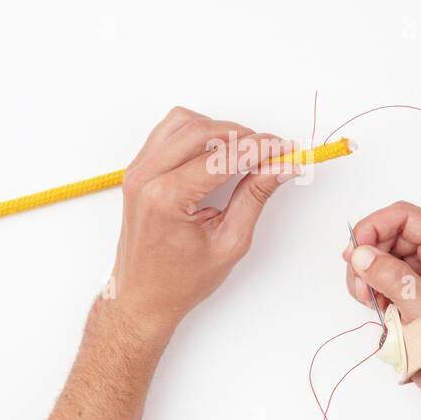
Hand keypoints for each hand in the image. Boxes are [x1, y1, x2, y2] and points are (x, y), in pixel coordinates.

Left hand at [109, 107, 297, 334]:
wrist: (142, 297)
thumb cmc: (180, 280)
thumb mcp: (229, 243)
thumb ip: (255, 197)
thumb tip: (281, 167)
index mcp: (167, 198)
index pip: (222, 157)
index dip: (259, 148)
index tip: (283, 148)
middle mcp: (146, 178)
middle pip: (201, 130)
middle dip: (241, 135)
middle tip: (268, 152)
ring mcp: (137, 171)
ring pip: (182, 122)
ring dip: (216, 129)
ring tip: (241, 153)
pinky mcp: (137, 170)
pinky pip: (167, 133)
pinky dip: (195, 134)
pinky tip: (214, 153)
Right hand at [344, 202, 420, 418]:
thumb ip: (393, 280)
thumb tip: (361, 255)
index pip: (404, 216)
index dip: (373, 228)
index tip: (354, 253)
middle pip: (387, 234)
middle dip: (367, 257)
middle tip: (360, 287)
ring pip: (379, 255)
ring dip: (365, 276)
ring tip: (371, 302)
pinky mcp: (409, 288)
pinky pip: (379, 275)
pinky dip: (369, 289)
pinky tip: (378, 309)